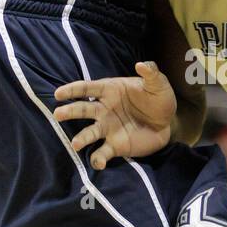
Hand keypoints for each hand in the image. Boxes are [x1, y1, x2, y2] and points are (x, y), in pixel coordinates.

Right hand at [54, 62, 175, 169]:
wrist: (168, 123)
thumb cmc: (159, 100)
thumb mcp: (158, 84)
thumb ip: (151, 73)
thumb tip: (142, 64)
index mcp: (110, 91)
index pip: (87, 88)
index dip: (72, 89)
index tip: (58, 93)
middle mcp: (104, 110)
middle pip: (83, 109)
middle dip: (70, 112)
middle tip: (58, 114)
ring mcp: (108, 128)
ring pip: (89, 133)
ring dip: (81, 138)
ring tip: (75, 144)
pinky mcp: (115, 146)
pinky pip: (102, 153)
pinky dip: (98, 159)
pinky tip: (98, 163)